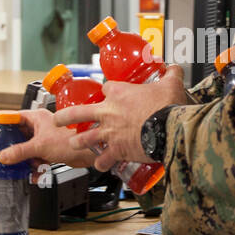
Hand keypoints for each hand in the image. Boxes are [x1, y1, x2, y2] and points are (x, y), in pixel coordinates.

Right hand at [0, 108, 97, 170]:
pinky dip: (33, 165)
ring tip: (17, 166)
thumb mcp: (40, 146)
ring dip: (23, 158)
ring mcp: (45, 138)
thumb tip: (3, 156)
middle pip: (18, 135)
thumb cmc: (72, 140)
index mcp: (37, 117)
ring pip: (27, 147)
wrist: (90, 152)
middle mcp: (40, 125)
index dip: (3, 126)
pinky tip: (32, 173)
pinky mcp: (51, 149)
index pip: (13, 117)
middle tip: (3, 155)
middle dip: (12, 147)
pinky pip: (36, 157)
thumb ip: (19, 152)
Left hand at [54, 65, 187, 170]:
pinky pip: (103, 159)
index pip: (106, 88)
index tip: (109, 92)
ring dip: (79, 141)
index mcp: (120, 93)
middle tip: (59, 118)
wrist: (168, 128)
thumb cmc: (166, 106)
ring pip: (86, 137)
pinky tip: (100, 165)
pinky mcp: (116, 150)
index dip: (108, 90)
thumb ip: (171, 75)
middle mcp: (109, 112)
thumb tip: (175, 69)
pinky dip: (101, 163)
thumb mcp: (170, 85)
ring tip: (73, 143)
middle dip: (66, 116)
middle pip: (80, 112)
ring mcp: (110, 132)